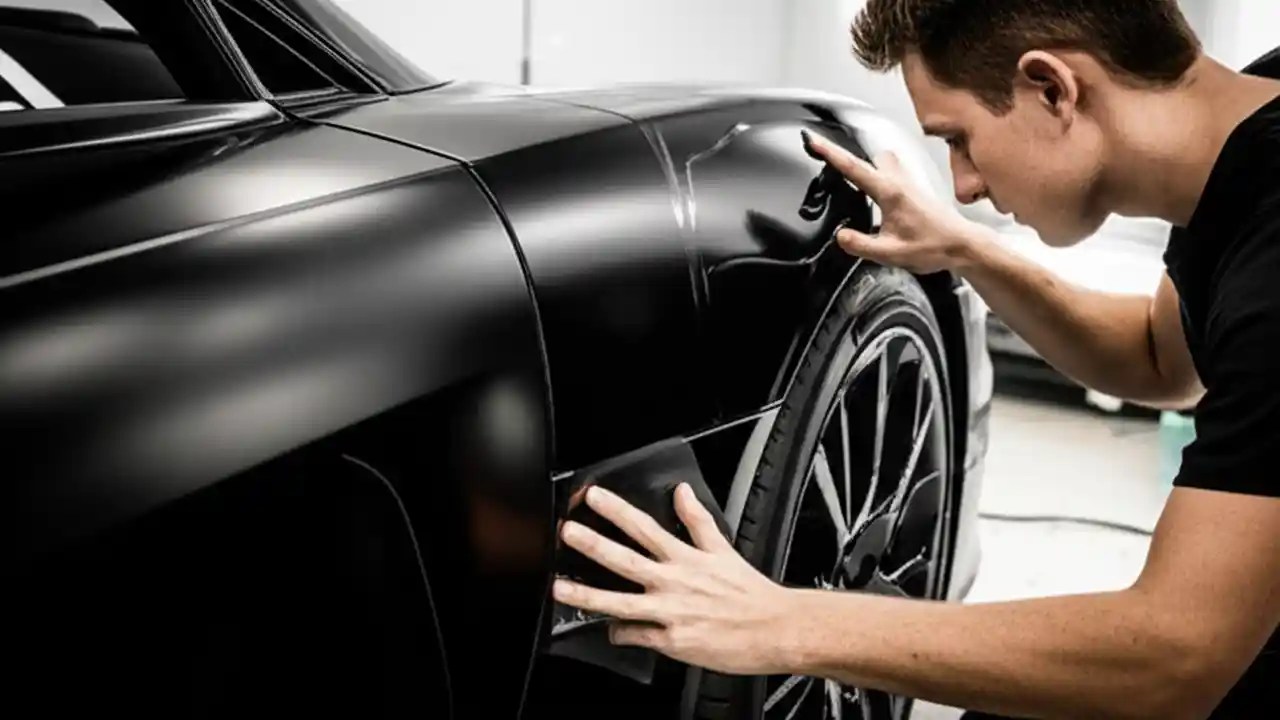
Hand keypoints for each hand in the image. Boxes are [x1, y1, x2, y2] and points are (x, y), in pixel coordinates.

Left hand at [553, 483, 796, 676]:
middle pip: (626, 560)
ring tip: (560, 588)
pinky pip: (636, 636)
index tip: (595, 498)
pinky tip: (609, 630)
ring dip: (587, 596)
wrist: (776, 629)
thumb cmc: (750, 594)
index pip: (645, 527)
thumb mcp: (723, 549)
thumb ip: (697, 520)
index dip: (617, 511)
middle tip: (568, 533)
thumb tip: (682, 492)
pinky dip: (619, 633)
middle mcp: (675, 583)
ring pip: (620, 603)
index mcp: (687, 558)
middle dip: (593, 545)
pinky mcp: (672, 642)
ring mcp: (671, 613)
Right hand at [803, 130, 982, 273]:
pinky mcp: (915, 190)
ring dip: (868, 165)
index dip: (830, 153)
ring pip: (884, 161)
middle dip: (851, 157)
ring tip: (852, 177)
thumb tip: (840, 236)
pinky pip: (893, 172)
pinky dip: (880, 176)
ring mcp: (909, 183)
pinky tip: (876, 193)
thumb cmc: (932, 247)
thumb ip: (861, 245)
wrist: (962, 246)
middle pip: (871, 156)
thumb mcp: (890, 253)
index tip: (813, 140)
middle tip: (831, 161)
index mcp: (890, 193)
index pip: (853, 168)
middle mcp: (900, 182)